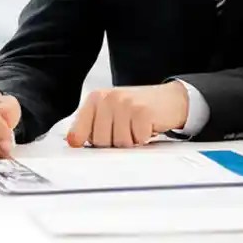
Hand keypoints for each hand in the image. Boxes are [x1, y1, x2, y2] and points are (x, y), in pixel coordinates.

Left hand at [65, 82, 188, 148]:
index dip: (88, 143)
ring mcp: (124, 104)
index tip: (97, 143)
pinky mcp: (141, 112)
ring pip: (118, 144)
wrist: (170, 99)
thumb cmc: (138, 109)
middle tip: (126, 130)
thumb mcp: (110, 113)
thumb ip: (90, 125)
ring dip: (130, 142)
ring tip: (136, 128)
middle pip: (99, 142)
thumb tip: (72, 141)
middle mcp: (108, 99)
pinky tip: (147, 127)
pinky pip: (136, 141)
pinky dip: (144, 139)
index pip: (77, 133)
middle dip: (114, 143)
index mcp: (95, 99)